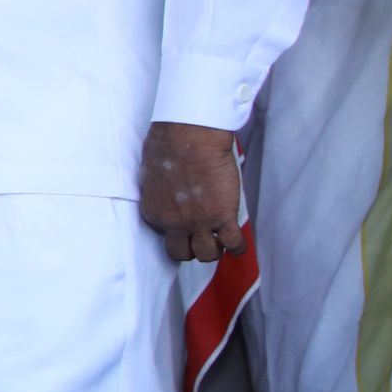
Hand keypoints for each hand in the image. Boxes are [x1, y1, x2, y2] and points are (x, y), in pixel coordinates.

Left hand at [140, 120, 244, 263]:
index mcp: (154, 213)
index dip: (177, 231)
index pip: (164, 237)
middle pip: (181, 253)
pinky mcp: (222, 216)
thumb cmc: (169, 147)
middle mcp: (173, 223)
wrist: (189, 137)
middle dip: (192, 248)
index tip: (186, 223)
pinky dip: (238, 247)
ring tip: (220, 238)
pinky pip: (233, 244)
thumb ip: (160, 196)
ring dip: (214, 250)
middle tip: (202, 237)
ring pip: (207, 255)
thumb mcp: (153, 179)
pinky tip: (238, 243)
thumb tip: (170, 198)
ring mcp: (198, 222)